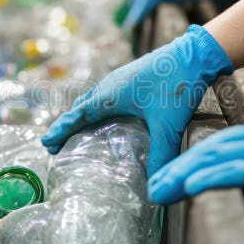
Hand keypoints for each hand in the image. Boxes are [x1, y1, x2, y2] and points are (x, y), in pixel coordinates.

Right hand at [42, 25, 232, 175]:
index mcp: (111, 94)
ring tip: (80, 133)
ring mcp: (123, 79)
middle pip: (83, 107)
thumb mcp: (168, 125)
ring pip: (96, 99)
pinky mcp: (135, 78)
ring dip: (85, 116)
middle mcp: (112, 85)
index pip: (79, 115)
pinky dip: (101, 109)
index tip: (46, 143)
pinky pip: (109, 96)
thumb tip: (156, 191)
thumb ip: (161, 156)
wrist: (197, 53)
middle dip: (70, 125)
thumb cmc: (178, 84)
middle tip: (58, 144)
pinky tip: (113, 119)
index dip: (62, 130)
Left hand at [148, 108, 243, 209]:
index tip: (176, 170)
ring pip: (217, 155)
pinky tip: (187, 185)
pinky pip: (235, 170)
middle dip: (181, 165)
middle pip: (214, 146)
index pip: (227, 141)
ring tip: (160, 188)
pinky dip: (207, 176)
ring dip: (183, 173)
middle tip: (156, 182)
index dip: (198, 156)